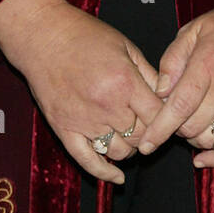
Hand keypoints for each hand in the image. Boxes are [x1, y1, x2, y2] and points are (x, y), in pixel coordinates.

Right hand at [0, 0, 163, 184]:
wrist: (42, 35)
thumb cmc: (86, 35)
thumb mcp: (126, 46)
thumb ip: (150, 74)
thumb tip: (169, 97)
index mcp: (125, 83)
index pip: (159, 117)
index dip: (169, 120)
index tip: (170, 118)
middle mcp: (106, 106)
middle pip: (141, 138)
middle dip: (150, 134)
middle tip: (148, 126)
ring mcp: (84, 121)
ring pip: (119, 152)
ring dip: (128, 148)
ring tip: (129, 136)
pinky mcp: (64, 129)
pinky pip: (87, 161)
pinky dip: (104, 173)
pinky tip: (117, 177)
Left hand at [137, 4, 213, 166]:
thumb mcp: (191, 31)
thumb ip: (172, 61)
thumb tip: (160, 94)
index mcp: (210, 63)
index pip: (181, 105)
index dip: (160, 128)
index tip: (146, 144)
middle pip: (194, 126)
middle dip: (176, 128)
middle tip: (173, 116)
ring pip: (212, 139)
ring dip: (194, 139)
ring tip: (190, 124)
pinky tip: (202, 157)